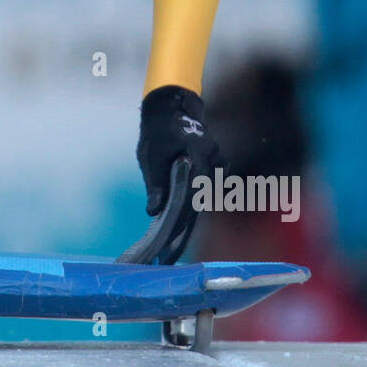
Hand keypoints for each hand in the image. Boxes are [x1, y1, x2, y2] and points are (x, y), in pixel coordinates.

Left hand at [135, 85, 220, 261]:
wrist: (173, 107)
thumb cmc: (158, 130)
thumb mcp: (150, 155)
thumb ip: (155, 182)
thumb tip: (154, 211)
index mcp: (197, 158)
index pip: (189, 200)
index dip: (177, 227)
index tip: (166, 249)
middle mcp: (212, 164)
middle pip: (198, 206)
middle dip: (181, 232)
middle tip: (166, 258)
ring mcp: (216, 166)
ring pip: (202, 203)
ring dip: (187, 223)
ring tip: (169, 251)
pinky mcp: (214, 169)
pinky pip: (204, 195)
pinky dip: (192, 210)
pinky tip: (178, 230)